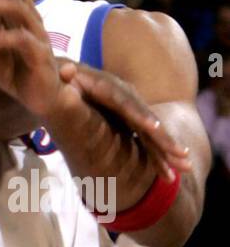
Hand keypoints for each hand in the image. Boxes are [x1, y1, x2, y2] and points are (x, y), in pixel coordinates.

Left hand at [58, 61, 192, 182]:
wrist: (71, 77)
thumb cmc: (63, 79)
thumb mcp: (62, 74)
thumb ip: (65, 75)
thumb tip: (66, 71)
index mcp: (108, 87)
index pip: (126, 102)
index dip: (139, 114)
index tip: (153, 127)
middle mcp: (126, 98)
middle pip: (147, 119)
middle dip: (164, 138)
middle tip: (181, 155)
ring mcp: (132, 110)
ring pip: (152, 133)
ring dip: (168, 151)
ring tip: (184, 168)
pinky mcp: (133, 122)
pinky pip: (149, 141)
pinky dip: (159, 157)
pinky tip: (169, 175)